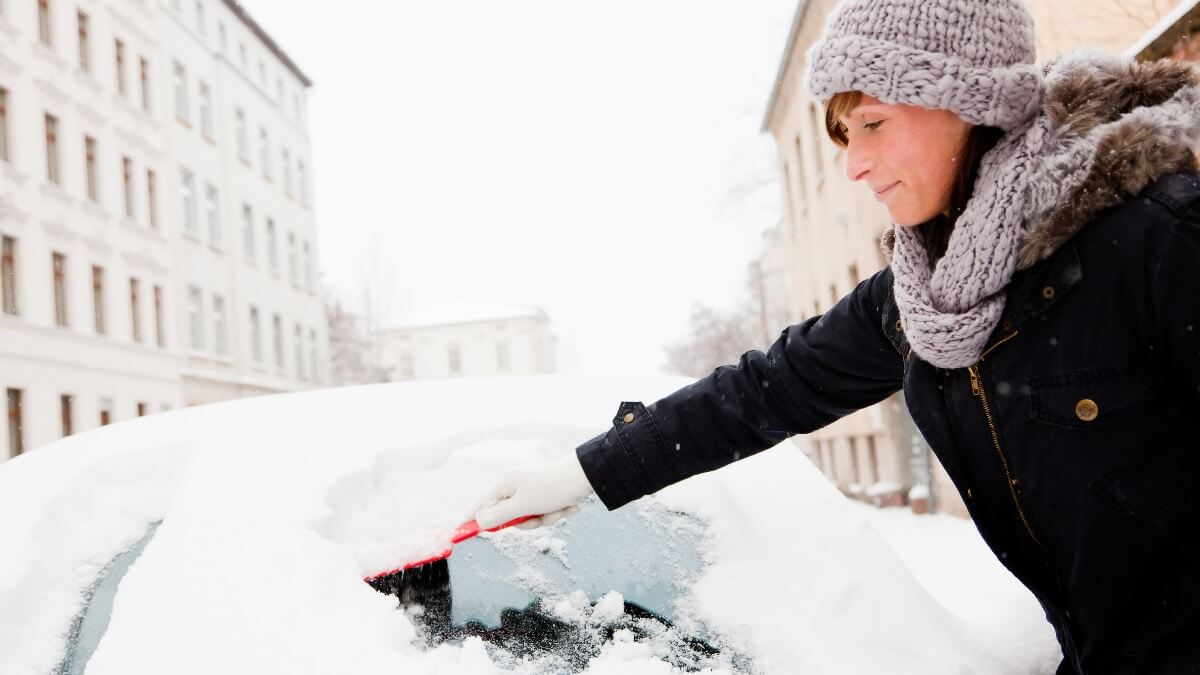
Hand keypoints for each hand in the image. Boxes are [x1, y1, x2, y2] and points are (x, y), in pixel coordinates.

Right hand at [471, 453, 594, 529]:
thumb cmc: (553, 488)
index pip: (481, 503)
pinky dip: (554, 514)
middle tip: (538, 518)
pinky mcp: (545, 494)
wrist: (586, 476)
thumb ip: (499, 516)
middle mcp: (516, 484)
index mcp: (506, 482)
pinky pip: (542, 512)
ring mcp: (531, 489)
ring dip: (544, 519)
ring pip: (528, 517)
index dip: (471, 518)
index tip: (461, 532)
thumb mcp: (523, 506)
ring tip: (558, 509)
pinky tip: (567, 506)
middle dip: (527, 521)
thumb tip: (478, 521)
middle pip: (508, 515)